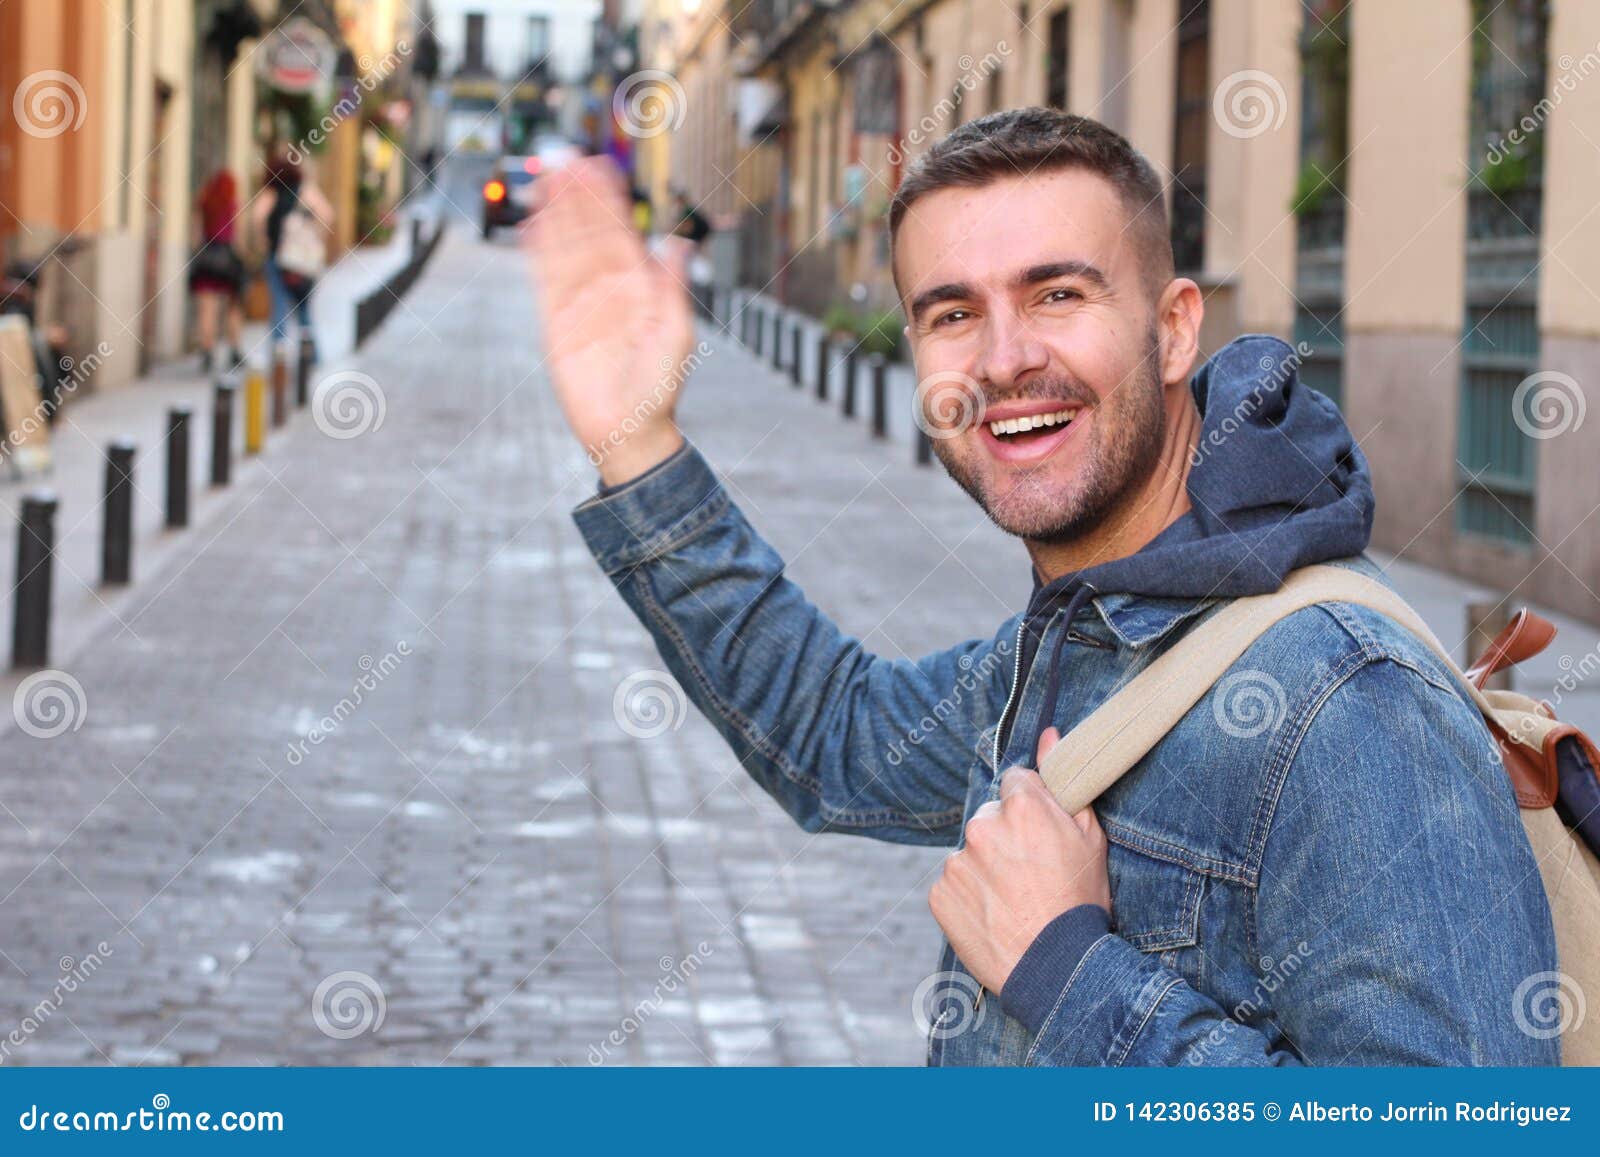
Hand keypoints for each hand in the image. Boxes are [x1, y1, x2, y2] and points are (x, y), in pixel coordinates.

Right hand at [526, 158, 694, 484]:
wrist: (629, 430)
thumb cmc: (660, 388)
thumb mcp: (676, 333)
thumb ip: (673, 286)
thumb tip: (678, 242)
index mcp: (639, 286)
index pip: (619, 232)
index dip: (607, 200)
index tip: (597, 166)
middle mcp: (608, 288)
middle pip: (588, 231)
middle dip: (576, 197)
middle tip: (564, 158)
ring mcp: (581, 303)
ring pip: (564, 248)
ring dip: (555, 215)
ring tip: (545, 179)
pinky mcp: (557, 323)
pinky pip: (545, 280)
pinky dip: (539, 253)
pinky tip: (533, 225)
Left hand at [929, 728, 1110, 993]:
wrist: (1056, 970)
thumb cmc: (1080, 904)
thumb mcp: (1090, 838)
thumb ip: (1065, 781)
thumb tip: (1049, 734)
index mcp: (1021, 807)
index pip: (1014, 783)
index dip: (1029, 809)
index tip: (1039, 836)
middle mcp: (982, 827)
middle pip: (989, 818)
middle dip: (1005, 838)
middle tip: (1029, 874)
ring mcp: (957, 861)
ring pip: (970, 852)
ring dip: (985, 868)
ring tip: (1013, 900)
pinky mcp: (939, 893)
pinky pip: (952, 884)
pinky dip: (968, 896)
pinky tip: (993, 914)